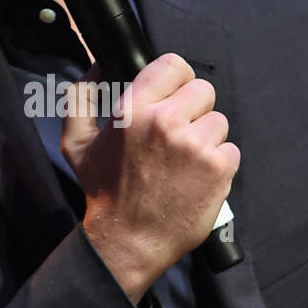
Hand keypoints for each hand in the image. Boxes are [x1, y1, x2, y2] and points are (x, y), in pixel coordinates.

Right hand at [60, 53, 239, 301]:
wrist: (129, 242)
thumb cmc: (104, 193)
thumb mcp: (76, 144)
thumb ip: (80, 98)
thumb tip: (98, 64)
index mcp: (133, 110)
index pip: (174, 64)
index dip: (176, 79)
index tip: (172, 96)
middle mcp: (166, 122)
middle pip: (203, 90)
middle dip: (193, 110)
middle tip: (177, 136)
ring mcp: (196, 145)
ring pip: (218, 121)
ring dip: (206, 138)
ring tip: (184, 162)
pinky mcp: (219, 168)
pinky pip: (230, 149)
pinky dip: (219, 163)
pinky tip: (196, 178)